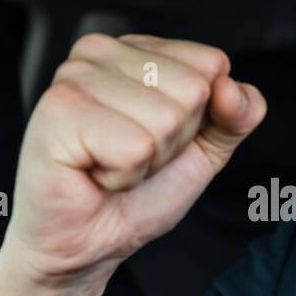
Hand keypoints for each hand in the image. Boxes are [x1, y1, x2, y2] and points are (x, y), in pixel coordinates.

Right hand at [0, 33, 266, 295]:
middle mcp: (102, 52)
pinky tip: (93, 173)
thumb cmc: (133, 195)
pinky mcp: (58, 109)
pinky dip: (123, 175)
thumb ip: (236, 115)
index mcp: (136, 51)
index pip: (211, 65)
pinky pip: (135, 146)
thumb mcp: (204, 150)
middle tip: (129, 158)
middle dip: (171, 142)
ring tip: (110, 165)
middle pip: (192, 90)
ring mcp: (76, 77)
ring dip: (146, 161)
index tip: (153, 139)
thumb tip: (233, 88)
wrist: (87, 244)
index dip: (196, 120)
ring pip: (166, 118)